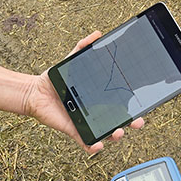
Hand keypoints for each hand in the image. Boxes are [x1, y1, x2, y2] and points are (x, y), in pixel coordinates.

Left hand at [24, 30, 145, 153]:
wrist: (35, 92)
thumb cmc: (56, 80)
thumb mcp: (71, 61)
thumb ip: (82, 47)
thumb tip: (97, 34)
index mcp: (101, 98)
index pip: (124, 103)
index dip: (135, 106)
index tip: (144, 105)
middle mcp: (97, 112)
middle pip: (121, 121)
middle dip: (133, 123)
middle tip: (138, 121)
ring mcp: (86, 123)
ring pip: (107, 134)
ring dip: (117, 135)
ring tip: (119, 132)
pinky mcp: (74, 130)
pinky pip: (86, 142)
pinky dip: (93, 146)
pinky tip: (98, 145)